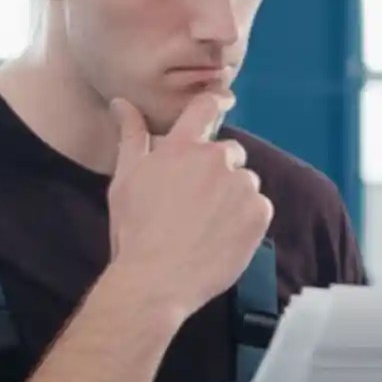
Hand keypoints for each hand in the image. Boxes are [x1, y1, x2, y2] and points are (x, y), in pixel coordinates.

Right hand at [106, 92, 273, 319]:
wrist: (156, 280)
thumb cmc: (134, 231)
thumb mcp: (125, 180)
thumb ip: (131, 136)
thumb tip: (121, 102)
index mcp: (182, 148)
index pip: (205, 107)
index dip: (216, 102)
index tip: (223, 101)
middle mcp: (216, 159)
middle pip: (229, 153)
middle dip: (218, 171)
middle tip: (196, 203)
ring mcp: (241, 186)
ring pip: (245, 182)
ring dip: (233, 196)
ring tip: (208, 225)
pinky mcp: (260, 213)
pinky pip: (259, 207)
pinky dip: (247, 220)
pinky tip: (223, 237)